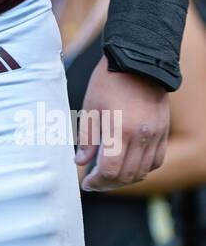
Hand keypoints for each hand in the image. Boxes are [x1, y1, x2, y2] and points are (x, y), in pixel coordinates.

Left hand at [75, 55, 168, 190]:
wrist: (138, 61)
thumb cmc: (109, 82)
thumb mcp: (90, 107)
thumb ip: (87, 138)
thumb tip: (80, 162)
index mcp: (120, 130)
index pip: (110, 170)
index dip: (96, 182)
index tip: (86, 182)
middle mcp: (141, 136)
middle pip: (127, 175)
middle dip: (108, 184)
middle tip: (95, 182)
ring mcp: (156, 135)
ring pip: (142, 171)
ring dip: (125, 179)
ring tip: (110, 175)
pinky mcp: (163, 131)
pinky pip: (156, 160)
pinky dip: (143, 169)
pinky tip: (129, 165)